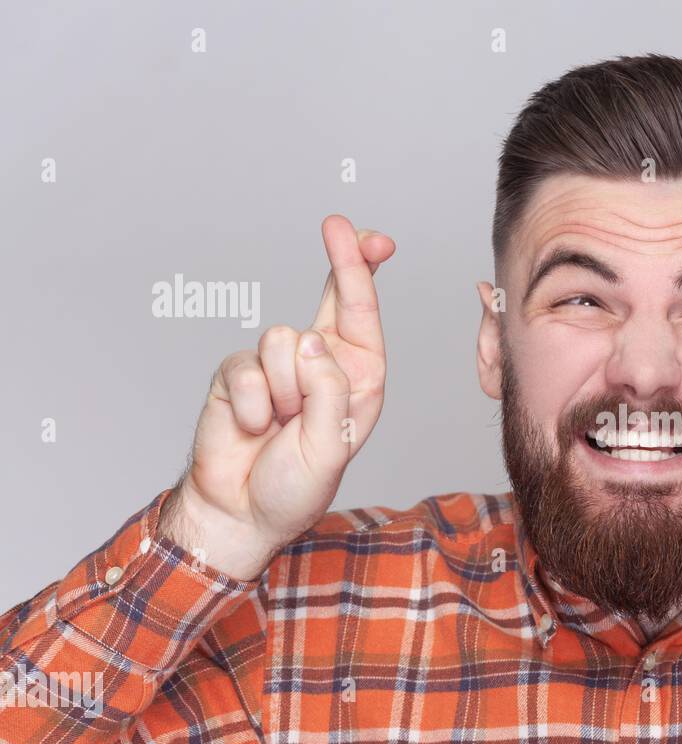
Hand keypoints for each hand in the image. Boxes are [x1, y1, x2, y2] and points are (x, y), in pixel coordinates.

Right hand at [159, 215, 395, 579]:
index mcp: (358, 378)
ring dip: (283, 392)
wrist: (239, 511)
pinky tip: (251, 428)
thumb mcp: (332, 447)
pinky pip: (246, 370)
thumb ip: (329, 393)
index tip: (373, 239)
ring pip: (283, 340)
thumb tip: (308, 340)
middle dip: (341, 260)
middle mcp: (322, 364)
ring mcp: (279, 366)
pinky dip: (250, 406)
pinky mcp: (238, 372)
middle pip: (331, 298)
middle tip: (338, 224)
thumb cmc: (295, 486)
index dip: (365, 273)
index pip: (363, 317)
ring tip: (279, 426)